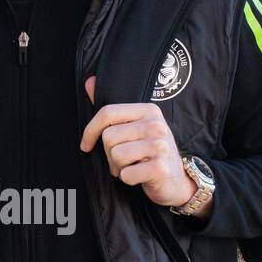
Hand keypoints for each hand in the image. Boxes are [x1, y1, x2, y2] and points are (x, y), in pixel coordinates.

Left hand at [79, 76, 194, 207]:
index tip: (85, 145)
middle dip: (109, 154)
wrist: (176, 180)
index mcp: (148, 110)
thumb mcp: (133, 128)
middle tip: (124, 159)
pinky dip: (128, 179)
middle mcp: (156, 124)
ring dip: (119, 166)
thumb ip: (111, 110)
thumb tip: (89, 81)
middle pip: (109, 137)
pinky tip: (140, 176)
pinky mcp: (161, 167)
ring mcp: (161, 145)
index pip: (108, 113)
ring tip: (133, 166)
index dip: (90, 130)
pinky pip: (126, 174)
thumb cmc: (149, 154)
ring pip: (116, 155)